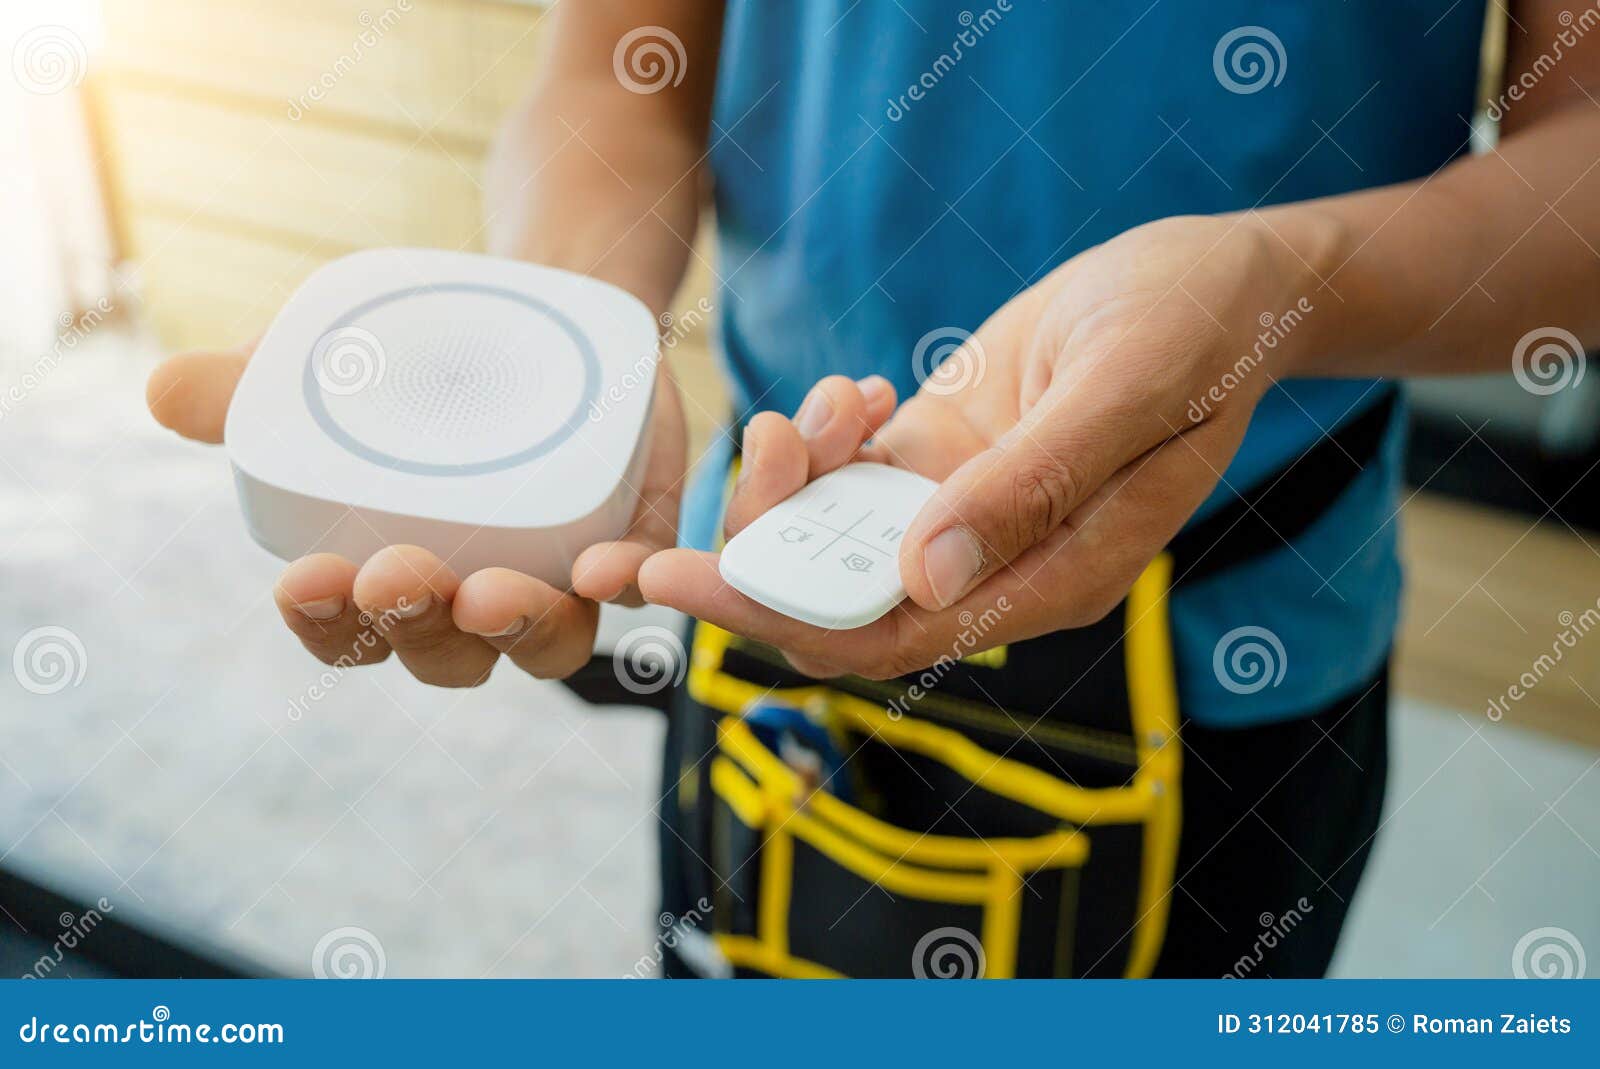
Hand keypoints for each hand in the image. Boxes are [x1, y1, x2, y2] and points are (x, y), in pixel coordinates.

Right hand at [148, 339, 685, 685]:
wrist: (537, 312)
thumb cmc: (416, 370)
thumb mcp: (332, 369)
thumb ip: (253, 388)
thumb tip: (167, 393)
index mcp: (394, 578)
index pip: (352, 634)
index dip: (327, 628)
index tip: (302, 582)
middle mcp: (478, 598)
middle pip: (449, 652)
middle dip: (418, 625)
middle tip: (396, 571)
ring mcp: (564, 576)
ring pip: (547, 640)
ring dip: (517, 626)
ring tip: (489, 590)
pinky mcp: (636, 538)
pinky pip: (640, 584)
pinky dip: (624, 583)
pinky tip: (603, 567)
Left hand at [638, 215, 1307, 677]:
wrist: (1217, 279)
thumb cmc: (1194, 329)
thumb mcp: (1123, 392)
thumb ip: (1029, 486)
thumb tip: (922, 574)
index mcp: (1047, 580)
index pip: (886, 634)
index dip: (774, 616)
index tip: (670, 581)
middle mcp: (995, 567)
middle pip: (834, 598)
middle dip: (732, 569)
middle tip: (627, 540)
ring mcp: (964, 515)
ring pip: (832, 537)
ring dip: (787, 484)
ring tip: (813, 413)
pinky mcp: (946, 462)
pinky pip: (852, 475)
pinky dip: (827, 438)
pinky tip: (855, 395)